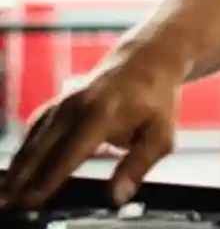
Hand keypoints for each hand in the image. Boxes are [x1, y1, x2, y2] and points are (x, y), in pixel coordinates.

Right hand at [0, 57, 181, 209]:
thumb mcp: (160, 134)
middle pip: (40, 149)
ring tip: (7, 192)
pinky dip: (25, 149)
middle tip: (7, 203)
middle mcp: (75, 107)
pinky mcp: (58, 103)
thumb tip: (118, 195)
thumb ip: (137, 165)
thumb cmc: (155, 101)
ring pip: (33, 139)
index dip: (46, 180)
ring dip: (18, 166)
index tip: (31, 201)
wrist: (147, 61)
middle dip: (21, 178)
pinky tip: (19, 167)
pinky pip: (35, 129)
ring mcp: (63, 103)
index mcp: (101, 115)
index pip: (67, 155)